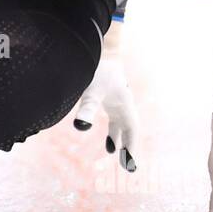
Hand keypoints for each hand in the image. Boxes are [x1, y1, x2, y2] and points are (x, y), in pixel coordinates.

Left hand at [73, 24, 139, 170]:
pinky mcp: (107, 94)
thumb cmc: (95, 68)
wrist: (96, 46)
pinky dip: (112, 129)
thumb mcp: (90, 90)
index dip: (132, 147)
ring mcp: (116, 98)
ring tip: (115, 152)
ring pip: (121, 123)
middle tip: (127, 165)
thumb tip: (80, 127)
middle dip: (128, 146)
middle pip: (129, 128)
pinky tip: (105, 134)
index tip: (130, 164)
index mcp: (124, 104)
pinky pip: (114, 117)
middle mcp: (123, 102)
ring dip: (120, 137)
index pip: (132, 130)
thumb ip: (86, 108)